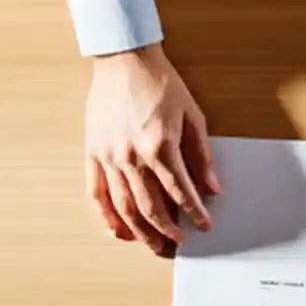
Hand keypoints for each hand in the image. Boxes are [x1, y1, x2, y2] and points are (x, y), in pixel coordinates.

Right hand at [85, 44, 220, 256]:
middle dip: (166, 232)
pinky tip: (118, 230)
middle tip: (177, 245)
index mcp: (160, 147)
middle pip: (151, 209)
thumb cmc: (158, 83)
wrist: (124, 59)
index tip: (203, 225)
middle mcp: (133, 157)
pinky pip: (97, 193)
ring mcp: (110, 157)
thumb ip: (202, 156)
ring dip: (140, 232)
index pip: (181, 193)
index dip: (195, 213)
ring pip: (124, 207)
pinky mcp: (93, 153)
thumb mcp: (192, 116)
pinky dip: (107, 216)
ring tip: (153, 244)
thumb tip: (212, 187)